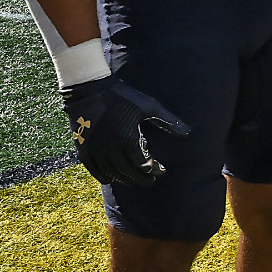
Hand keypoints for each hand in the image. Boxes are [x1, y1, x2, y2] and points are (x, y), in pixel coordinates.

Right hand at [61, 74, 190, 186]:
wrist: (90, 90)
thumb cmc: (123, 96)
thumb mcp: (148, 106)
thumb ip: (168, 120)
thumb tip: (188, 132)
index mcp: (127, 138)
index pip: (143, 163)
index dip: (153, 170)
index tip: (161, 171)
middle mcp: (110, 147)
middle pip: (127, 171)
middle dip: (140, 178)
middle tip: (149, 181)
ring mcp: (95, 149)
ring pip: (111, 172)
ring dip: (123, 179)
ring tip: (133, 180)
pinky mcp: (83, 148)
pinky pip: (93, 169)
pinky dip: (103, 176)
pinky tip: (110, 179)